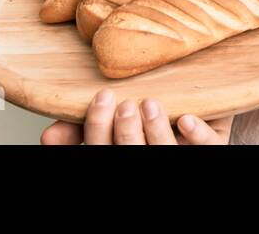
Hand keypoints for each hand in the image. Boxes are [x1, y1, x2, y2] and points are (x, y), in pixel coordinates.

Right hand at [40, 88, 233, 144]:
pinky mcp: (211, 148)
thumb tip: (48, 136)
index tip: (101, 97)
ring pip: (165, 153)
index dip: (97, 128)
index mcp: (121, 155)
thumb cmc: (150, 125)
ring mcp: (180, 156)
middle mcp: (147, 160)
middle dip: (125, 131)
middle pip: (130, 154)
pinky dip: (197, 134)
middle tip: (124, 102)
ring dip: (155, 130)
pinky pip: (207, 147)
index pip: (101, 150)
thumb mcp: (115, 127)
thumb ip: (85, 128)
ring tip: (151, 103)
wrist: (198, 121)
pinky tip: (187, 119)